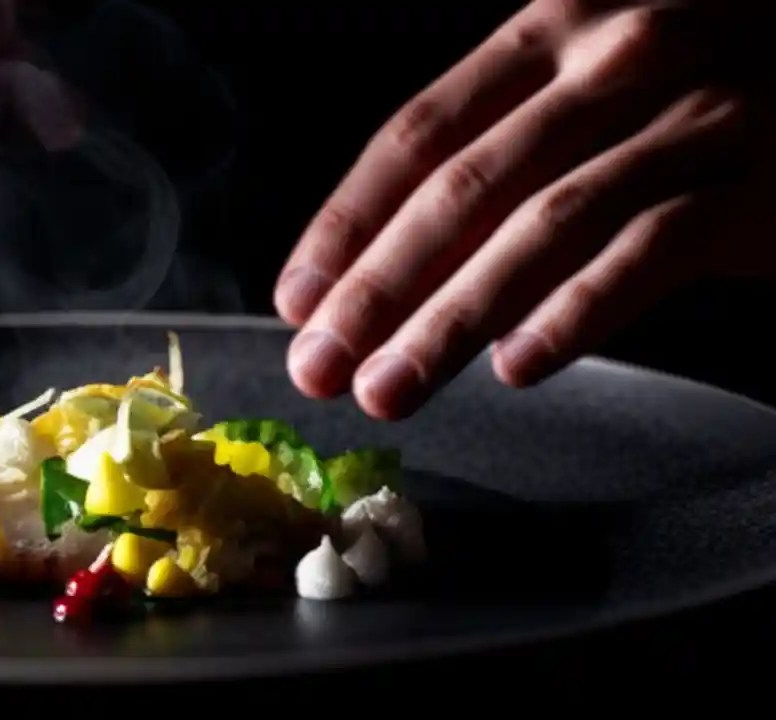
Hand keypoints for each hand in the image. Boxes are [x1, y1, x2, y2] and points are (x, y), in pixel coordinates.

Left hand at [275, 0, 774, 419]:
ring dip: (450, 322)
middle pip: (463, 189)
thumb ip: (495, 157)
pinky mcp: (748, 187)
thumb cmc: (686, 85)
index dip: (346, 224)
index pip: (416, 135)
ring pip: (539, 231)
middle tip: (321, 364)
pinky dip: (575, 316)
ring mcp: (684, 119)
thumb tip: (383, 269)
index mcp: (546, 31)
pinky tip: (517, 365)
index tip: (298, 299)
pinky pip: (644, 258)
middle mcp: (609, 60)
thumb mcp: (582, 85)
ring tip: (390, 386)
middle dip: (377, 289)